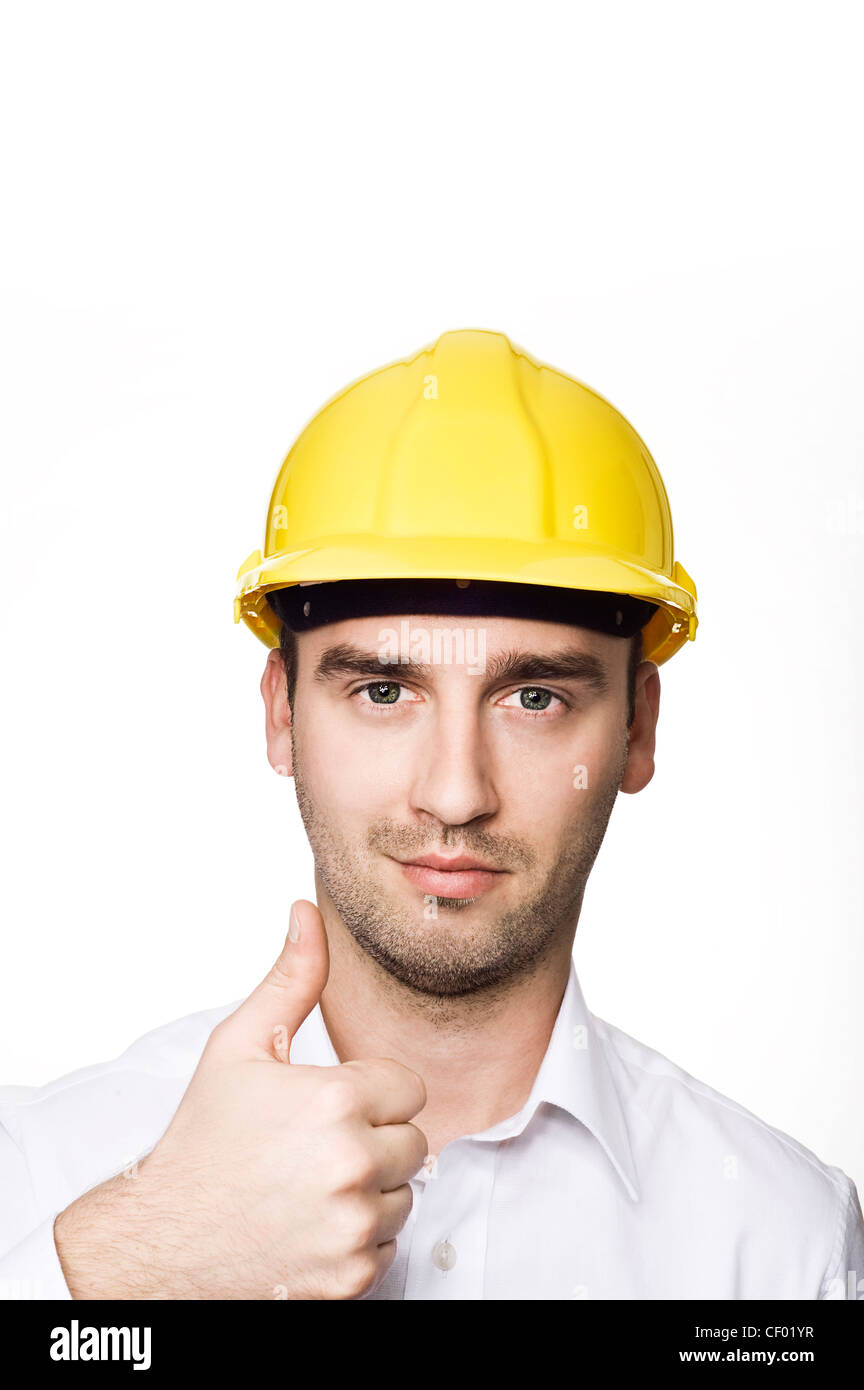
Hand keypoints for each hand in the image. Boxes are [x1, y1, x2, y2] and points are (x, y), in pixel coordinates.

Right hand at [54, 901, 427, 1299]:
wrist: (161, 1240)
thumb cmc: (202, 1141)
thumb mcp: (239, 1048)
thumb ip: (290, 979)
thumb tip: (306, 914)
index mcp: (336, 1100)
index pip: (409, 1087)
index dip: (370, 1093)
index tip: (328, 1105)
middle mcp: (354, 1163)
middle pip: (414, 1142)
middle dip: (374, 1140)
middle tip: (313, 1147)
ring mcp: (354, 1225)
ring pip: (404, 1194)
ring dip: (370, 1190)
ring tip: (309, 1185)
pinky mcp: (352, 1277)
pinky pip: (388, 1245)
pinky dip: (358, 1239)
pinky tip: (310, 1225)